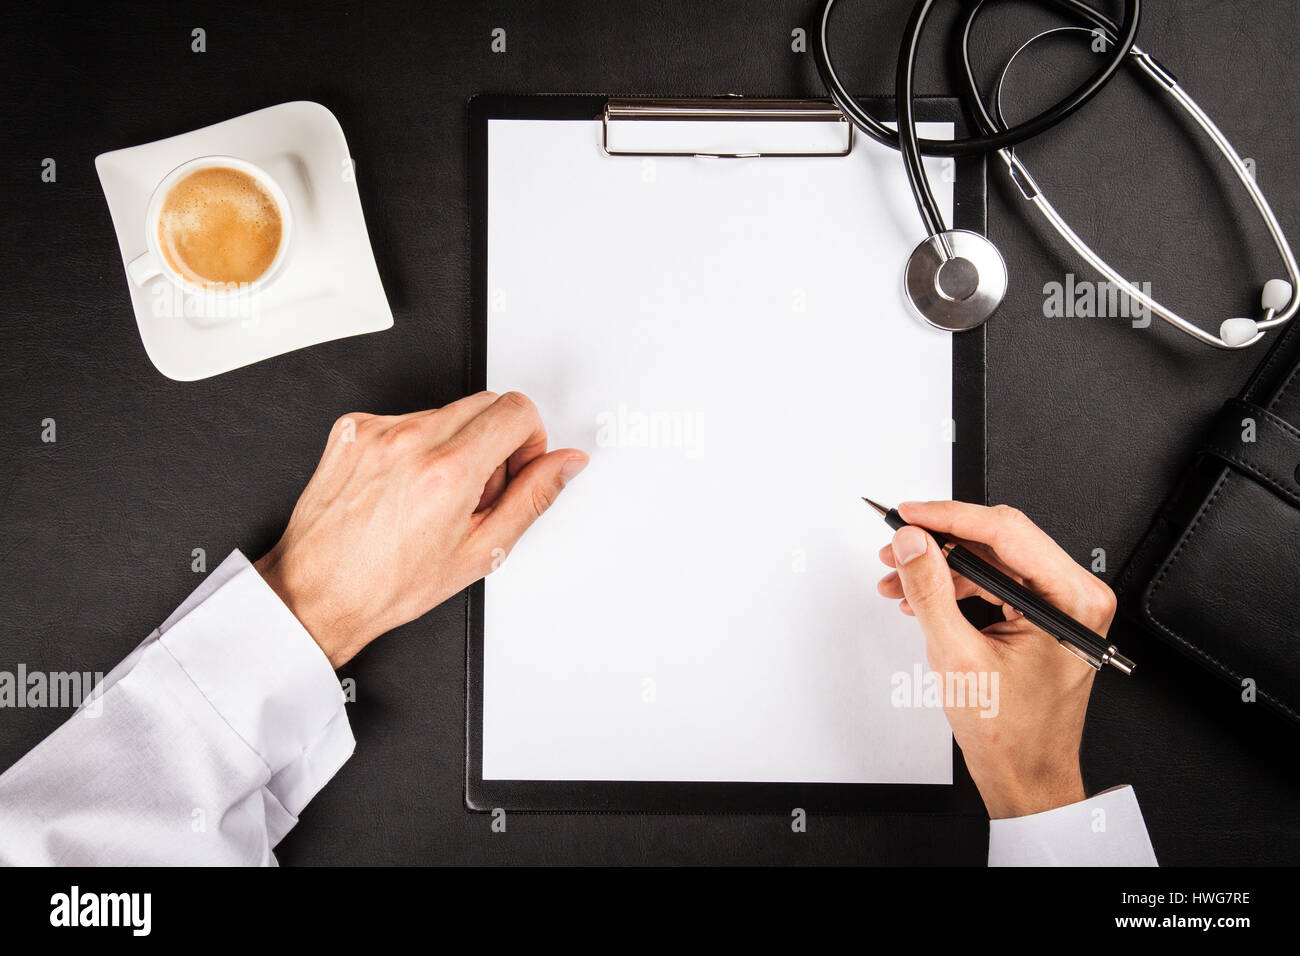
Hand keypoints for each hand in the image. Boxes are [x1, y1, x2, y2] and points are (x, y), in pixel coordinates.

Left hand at [255, 391, 587, 667]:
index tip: (517, 467)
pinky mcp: (352, 429)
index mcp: (448, 470)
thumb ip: (533, 497)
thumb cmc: (388, 583)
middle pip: (486, 402)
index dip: (529, 440)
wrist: (319, 591)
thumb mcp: (480, 551)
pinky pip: (405, 417)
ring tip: (437, 494)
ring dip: (455, 443)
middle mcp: (410, 441)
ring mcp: (377, 431)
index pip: (517, 410)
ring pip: (446, 410)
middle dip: (497, 441)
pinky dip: (415, 445)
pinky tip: (406, 486)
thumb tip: (565, 463)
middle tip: (480, 488)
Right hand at [876, 501, 1115, 818]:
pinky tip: (921, 596)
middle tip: (897, 545)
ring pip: (990, 559)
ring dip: (940, 567)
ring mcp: (1060, 603)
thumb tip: (912, 544)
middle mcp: (1075, 594)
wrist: (1026, 773)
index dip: (949, 518)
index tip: (910, 514)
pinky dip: (954, 584)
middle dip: (939, 542)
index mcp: (1072, 599)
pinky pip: (994, 581)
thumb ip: (930, 591)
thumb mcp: (958, 656)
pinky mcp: (1042, 612)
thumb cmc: (1014, 732)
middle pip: (998, 539)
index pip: (1006, 532)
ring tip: (898, 579)